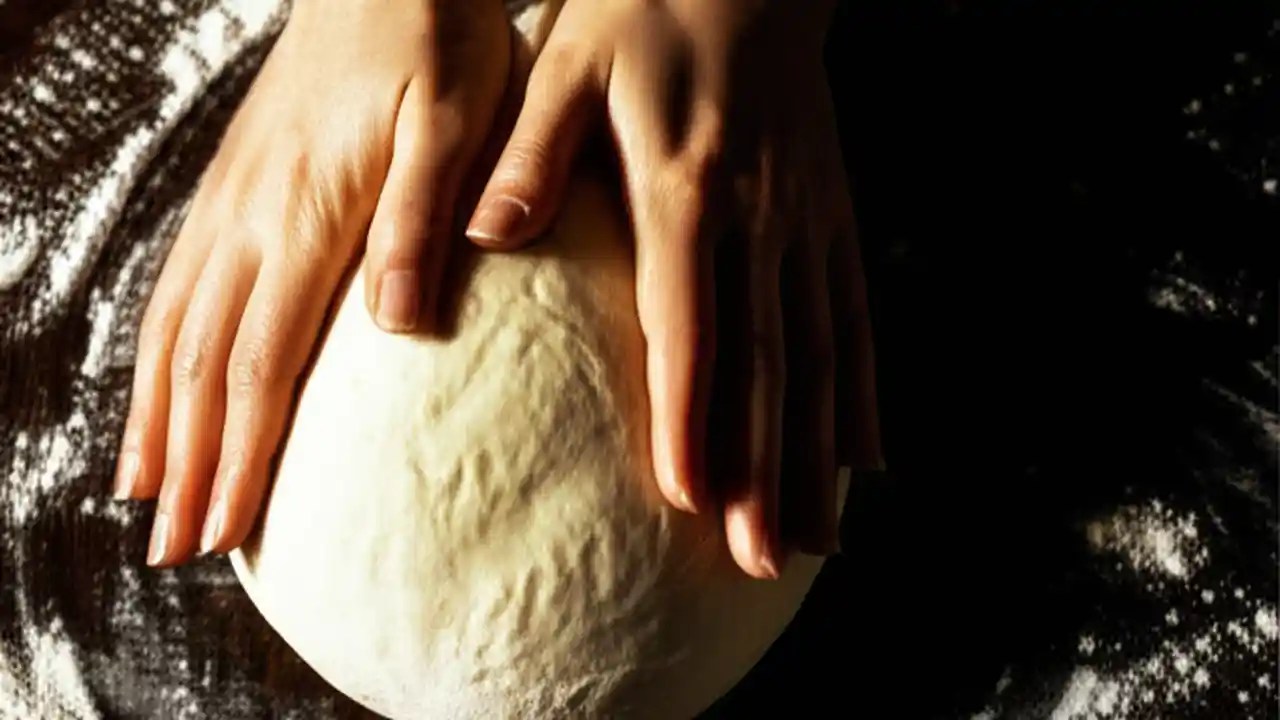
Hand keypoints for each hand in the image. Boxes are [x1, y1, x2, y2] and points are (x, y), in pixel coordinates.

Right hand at [114, 0, 511, 565]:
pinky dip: (159, 349)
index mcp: (307, 216)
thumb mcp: (457, 121)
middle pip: (205, 365)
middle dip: (187, 463)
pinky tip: (159, 383)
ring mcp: (232, 201)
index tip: (221, 532)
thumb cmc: (436, 39)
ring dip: (157, 417)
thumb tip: (397, 326)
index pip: (262, 365)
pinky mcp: (234, 186)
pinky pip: (179, 280)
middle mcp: (249, 218)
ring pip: (175, 328)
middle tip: (173, 548)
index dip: (238, 457)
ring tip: (142, 490)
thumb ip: (422, 221)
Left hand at [466, 0, 881, 577]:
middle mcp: (759, 220)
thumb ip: (531, 153)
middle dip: (765, 468)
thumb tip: (486, 233)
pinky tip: (868, 459)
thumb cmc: (643, 13)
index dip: (693, 414)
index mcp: (684, 189)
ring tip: (815, 539)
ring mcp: (806, 225)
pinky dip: (861, 394)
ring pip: (818, 358)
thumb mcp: (567, 64)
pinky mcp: (832, 220)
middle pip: (765, 364)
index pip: (690, 324)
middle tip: (761, 558)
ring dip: (818, 454)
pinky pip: (854, 320)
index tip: (691, 498)